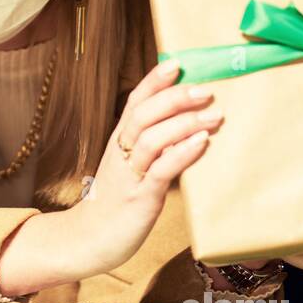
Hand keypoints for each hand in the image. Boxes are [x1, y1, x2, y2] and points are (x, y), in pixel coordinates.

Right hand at [0, 58, 221, 294]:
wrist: (89, 240)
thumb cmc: (116, 203)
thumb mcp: (131, 168)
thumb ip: (152, 147)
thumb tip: (186, 127)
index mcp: (119, 141)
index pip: (134, 101)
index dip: (154, 81)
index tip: (177, 62)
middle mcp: (121, 153)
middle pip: (143, 113)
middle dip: (175, 98)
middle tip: (206, 90)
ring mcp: (129, 175)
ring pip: (152, 138)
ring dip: (185, 123)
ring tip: (213, 115)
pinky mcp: (139, 198)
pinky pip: (161, 170)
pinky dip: (182, 153)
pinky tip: (201, 143)